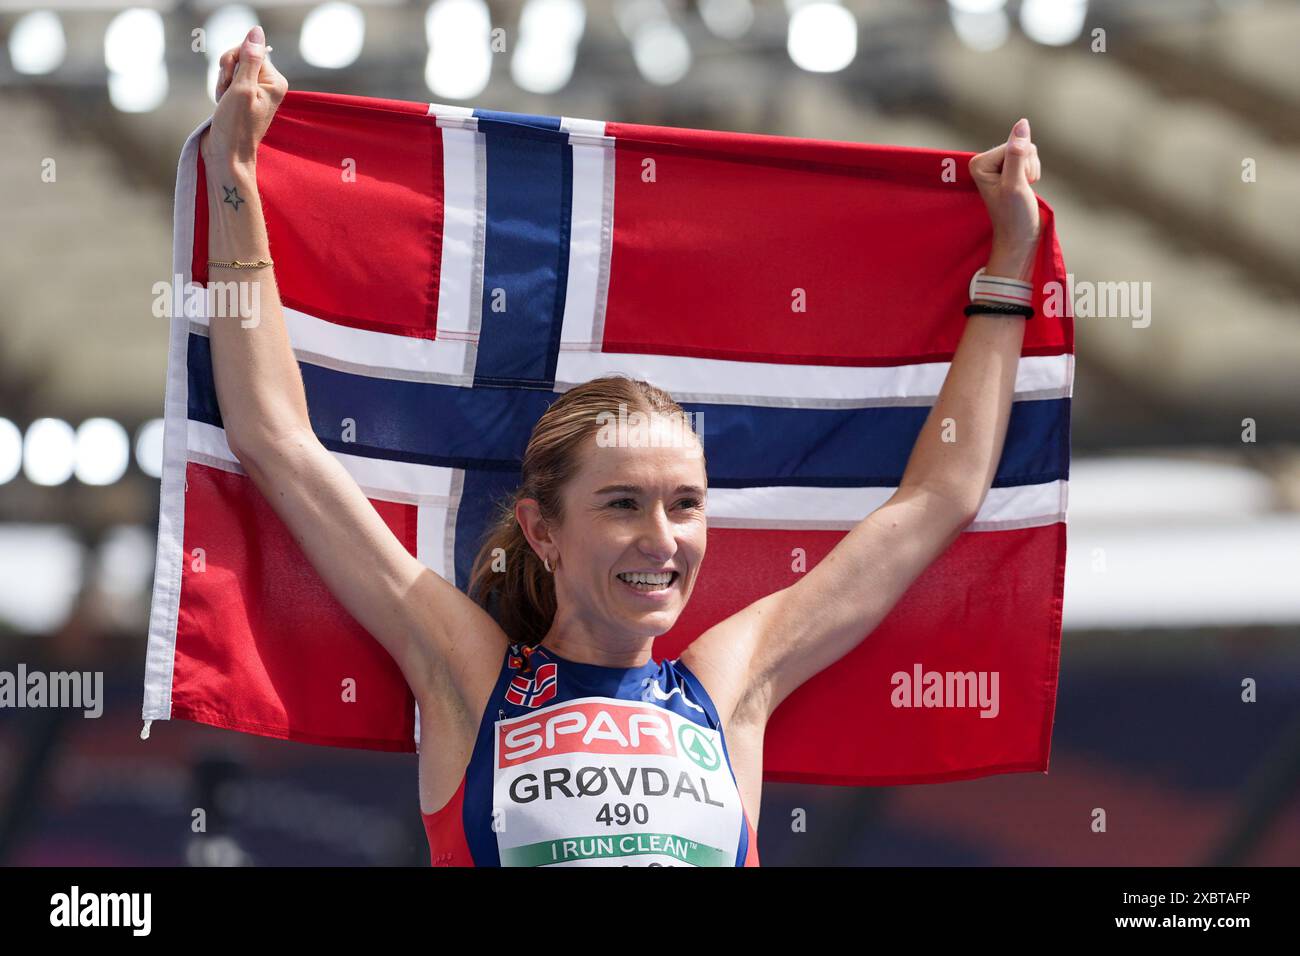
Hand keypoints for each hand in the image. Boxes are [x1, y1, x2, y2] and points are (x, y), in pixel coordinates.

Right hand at [199, 26, 287, 167]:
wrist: (227, 155)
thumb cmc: (236, 126)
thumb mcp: (242, 88)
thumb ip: (250, 58)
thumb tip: (257, 32)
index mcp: (275, 81)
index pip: (250, 49)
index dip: (233, 60)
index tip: (229, 79)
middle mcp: (268, 85)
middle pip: (240, 58)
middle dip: (226, 72)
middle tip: (226, 93)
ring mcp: (255, 92)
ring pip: (230, 70)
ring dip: (221, 84)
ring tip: (224, 103)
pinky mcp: (243, 98)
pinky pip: (227, 83)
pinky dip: (220, 91)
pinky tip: (222, 105)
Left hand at [969, 118, 1041, 273]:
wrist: (1020, 236)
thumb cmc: (1015, 214)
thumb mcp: (1016, 182)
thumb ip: (1017, 153)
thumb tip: (1022, 123)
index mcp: (979, 163)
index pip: (1012, 145)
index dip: (1021, 165)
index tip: (1013, 186)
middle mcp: (985, 162)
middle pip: (1020, 145)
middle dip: (1027, 166)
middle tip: (1019, 190)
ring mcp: (998, 165)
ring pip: (1028, 150)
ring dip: (1031, 170)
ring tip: (1022, 190)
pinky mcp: (1010, 170)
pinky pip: (1031, 157)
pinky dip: (1033, 172)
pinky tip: (1025, 187)